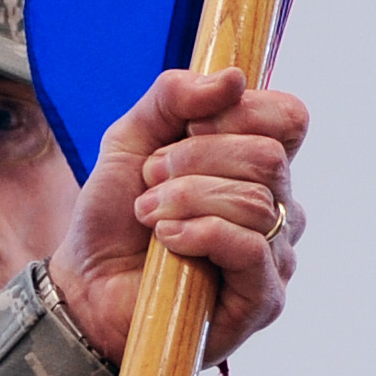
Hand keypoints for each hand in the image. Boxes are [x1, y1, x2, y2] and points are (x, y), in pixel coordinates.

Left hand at [46, 68, 307, 368]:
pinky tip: (168, 242)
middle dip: (195, 161)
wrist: (87, 287)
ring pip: (254, 200)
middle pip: (267, 156)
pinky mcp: (264, 298)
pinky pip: (249, 247)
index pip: (288, 118)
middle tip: (151, 182)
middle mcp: (277, 207)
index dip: (238, 113)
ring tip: (150, 217)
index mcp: (256, 165)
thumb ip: (172, 96)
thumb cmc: (115, 217)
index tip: (185, 131)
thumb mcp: (130, 139)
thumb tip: (233, 78)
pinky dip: (199, 233)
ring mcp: (276, 254)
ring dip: (185, 199)